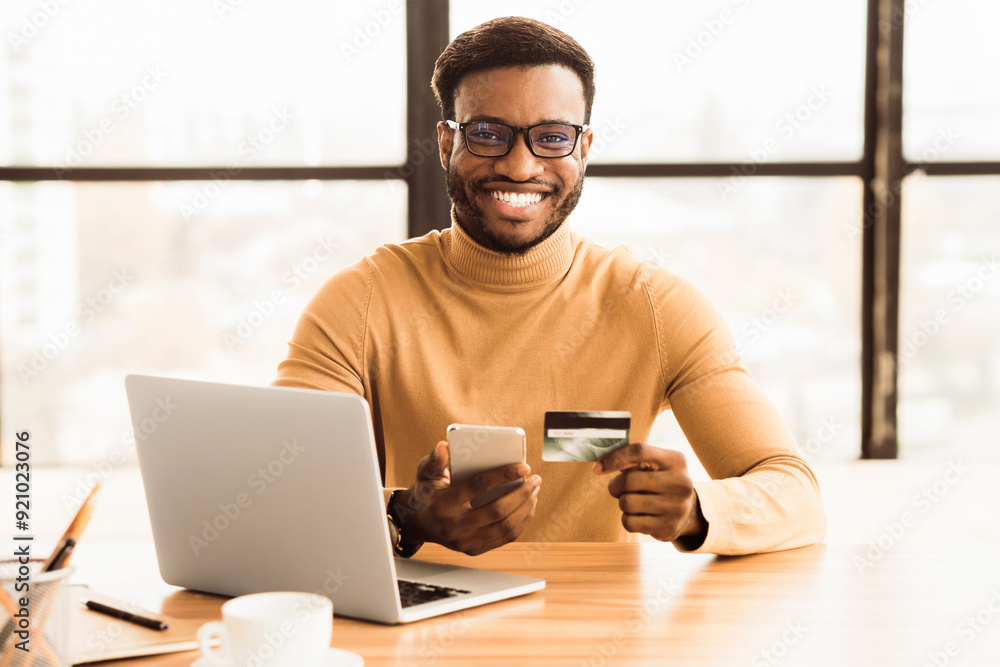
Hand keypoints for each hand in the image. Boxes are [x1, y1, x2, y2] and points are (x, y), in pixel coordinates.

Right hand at [392, 441, 541, 555]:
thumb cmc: (427, 492)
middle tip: (535, 479)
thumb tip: (445, 446)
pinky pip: (505, 537)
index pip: (479, 487)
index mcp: (443, 504)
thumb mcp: (425, 472)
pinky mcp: (474, 550)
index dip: (504, 475)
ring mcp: (465, 542)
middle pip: (498, 510)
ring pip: (506, 526)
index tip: (523, 466)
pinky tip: (528, 506)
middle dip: (522, 493)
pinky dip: (521, 521)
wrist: (418, 522)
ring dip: (526, 507)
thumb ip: (436, 459)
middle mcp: (454, 527)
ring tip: (534, 490)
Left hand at [594, 443, 707, 546]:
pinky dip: (627, 519)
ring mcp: (676, 507)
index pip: (639, 452)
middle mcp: (680, 482)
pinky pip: (629, 522)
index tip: (598, 468)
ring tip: (632, 500)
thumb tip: (600, 465)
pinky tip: (638, 515)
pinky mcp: (668, 527)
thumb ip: (633, 460)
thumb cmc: (661, 482)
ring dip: (622, 502)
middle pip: (629, 480)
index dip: (614, 458)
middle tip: (618, 488)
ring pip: (627, 503)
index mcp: (675, 460)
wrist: (688, 512)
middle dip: (616, 485)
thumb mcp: (657, 465)